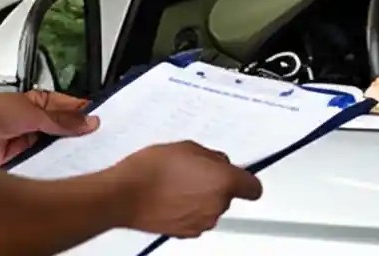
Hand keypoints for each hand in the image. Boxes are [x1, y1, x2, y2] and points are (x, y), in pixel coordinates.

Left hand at [0, 90, 99, 168]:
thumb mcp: (25, 112)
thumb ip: (56, 118)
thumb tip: (86, 119)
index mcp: (25, 107)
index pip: (59, 109)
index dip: (78, 112)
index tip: (100, 118)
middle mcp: (21, 128)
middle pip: (55, 135)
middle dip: (73, 139)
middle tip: (98, 143)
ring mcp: (16, 151)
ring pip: (47, 154)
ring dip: (61, 157)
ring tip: (83, 159)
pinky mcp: (12, 172)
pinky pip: (37, 171)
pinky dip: (47, 173)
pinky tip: (59, 175)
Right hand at [115, 141, 262, 237]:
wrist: (125, 195)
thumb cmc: (151, 169)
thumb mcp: (187, 147)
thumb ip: (211, 157)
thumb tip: (218, 162)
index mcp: (223, 181)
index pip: (253, 187)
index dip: (246, 180)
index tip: (240, 176)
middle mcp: (217, 205)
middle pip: (228, 196)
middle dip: (215, 184)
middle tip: (194, 171)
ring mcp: (203, 222)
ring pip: (212, 207)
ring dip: (201, 197)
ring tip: (177, 184)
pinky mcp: (187, 233)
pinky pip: (196, 218)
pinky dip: (188, 210)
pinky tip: (171, 197)